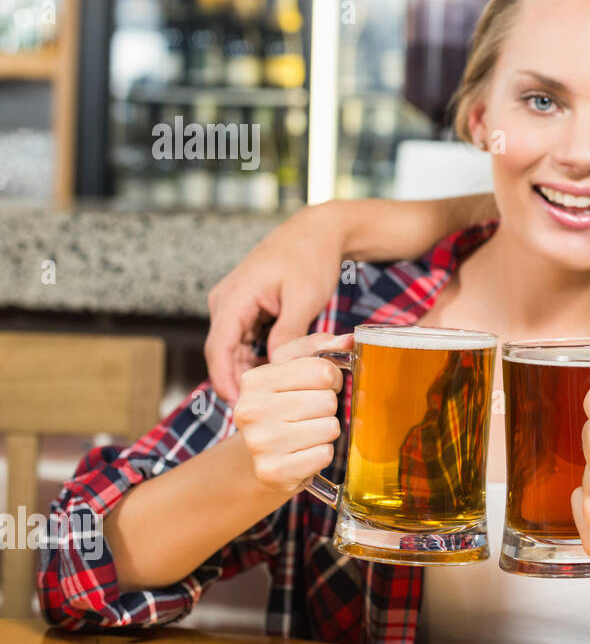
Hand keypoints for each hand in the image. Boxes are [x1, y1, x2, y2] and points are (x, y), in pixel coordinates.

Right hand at [205, 202, 347, 405]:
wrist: (318, 231)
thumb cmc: (311, 258)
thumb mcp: (303, 298)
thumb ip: (287, 334)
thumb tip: (277, 368)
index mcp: (233, 298)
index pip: (218, 348)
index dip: (224, 380)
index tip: (238, 406)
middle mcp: (226, 302)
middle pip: (224, 353)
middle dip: (239, 381)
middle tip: (260, 412)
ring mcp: (235, 305)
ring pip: (236, 349)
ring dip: (251, 370)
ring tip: (271, 398)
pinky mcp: (248, 308)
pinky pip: (248, 339)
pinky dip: (260, 357)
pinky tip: (278, 375)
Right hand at [232, 332, 352, 494]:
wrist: (259, 455)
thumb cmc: (283, 404)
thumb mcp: (293, 368)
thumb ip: (321, 347)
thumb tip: (349, 340)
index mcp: (254, 379)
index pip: (322, 371)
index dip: (331, 379)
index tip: (319, 387)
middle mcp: (251, 411)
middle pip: (327, 401)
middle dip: (328, 407)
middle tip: (311, 413)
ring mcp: (260, 444)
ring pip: (330, 428)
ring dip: (327, 431)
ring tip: (307, 432)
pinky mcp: (273, 472)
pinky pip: (324, 455)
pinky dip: (322, 454)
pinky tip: (304, 452)